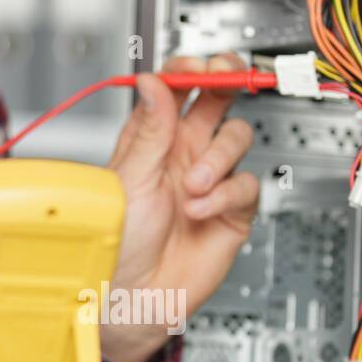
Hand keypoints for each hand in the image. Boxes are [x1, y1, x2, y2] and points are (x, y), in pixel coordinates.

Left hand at [103, 52, 259, 361]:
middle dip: (226, 82)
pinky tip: (200, 210)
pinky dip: (225, 194)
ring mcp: (208, 179)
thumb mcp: (128, 179)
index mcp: (151, 138)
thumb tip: (152, 81)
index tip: (198, 65)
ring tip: (192, 185)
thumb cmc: (115, 241)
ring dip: (217, 156)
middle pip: (217, 101)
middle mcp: (181, 153)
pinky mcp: (231, 210)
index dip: (190, 70)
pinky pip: (246, 184)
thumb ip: (149, 130)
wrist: (130, 295)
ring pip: (237, 138)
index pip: (177, 88)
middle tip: (227, 77)